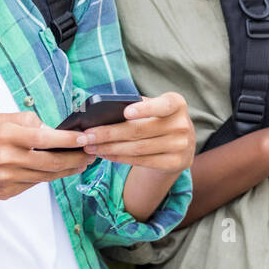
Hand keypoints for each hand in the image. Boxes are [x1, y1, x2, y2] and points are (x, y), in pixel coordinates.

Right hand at [0, 111, 94, 201]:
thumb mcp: (0, 120)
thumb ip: (27, 121)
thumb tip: (50, 129)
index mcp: (6, 136)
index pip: (44, 138)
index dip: (68, 139)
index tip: (84, 138)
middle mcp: (7, 158)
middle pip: (50, 161)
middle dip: (75, 158)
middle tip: (91, 153)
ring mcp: (7, 178)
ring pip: (46, 175)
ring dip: (67, 170)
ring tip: (81, 163)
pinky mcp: (7, 192)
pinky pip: (34, 184)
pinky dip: (49, 177)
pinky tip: (59, 171)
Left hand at [79, 92, 194, 172]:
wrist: (182, 143)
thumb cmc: (159, 118)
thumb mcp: (155, 107)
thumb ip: (137, 105)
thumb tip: (103, 113)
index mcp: (177, 104)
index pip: (163, 105)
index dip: (144, 109)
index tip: (125, 112)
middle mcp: (182, 125)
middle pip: (140, 130)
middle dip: (109, 133)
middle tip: (87, 135)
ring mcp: (180, 147)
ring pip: (137, 148)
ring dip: (110, 148)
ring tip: (90, 146)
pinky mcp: (175, 164)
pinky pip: (141, 161)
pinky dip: (119, 158)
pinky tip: (104, 154)